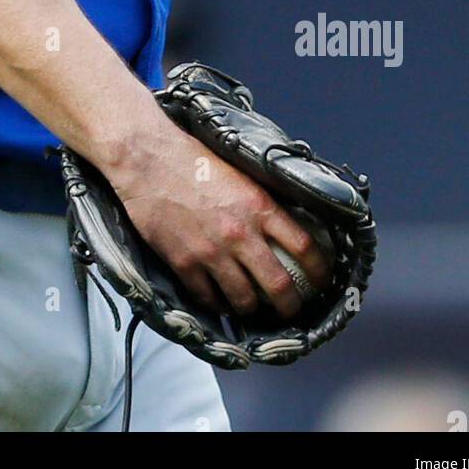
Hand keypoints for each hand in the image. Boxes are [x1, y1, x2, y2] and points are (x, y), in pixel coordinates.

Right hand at [106, 117, 331, 319]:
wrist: (147, 159)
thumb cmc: (190, 158)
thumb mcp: (239, 172)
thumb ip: (262, 200)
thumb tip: (283, 221)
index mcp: (259, 206)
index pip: (305, 247)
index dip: (320, 271)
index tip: (321, 280)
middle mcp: (240, 233)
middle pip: (279, 285)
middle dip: (291, 306)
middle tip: (292, 310)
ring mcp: (211, 252)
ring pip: (244, 299)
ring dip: (253, 309)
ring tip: (254, 309)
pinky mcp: (184, 263)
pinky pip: (208, 297)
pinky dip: (217, 304)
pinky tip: (220, 301)